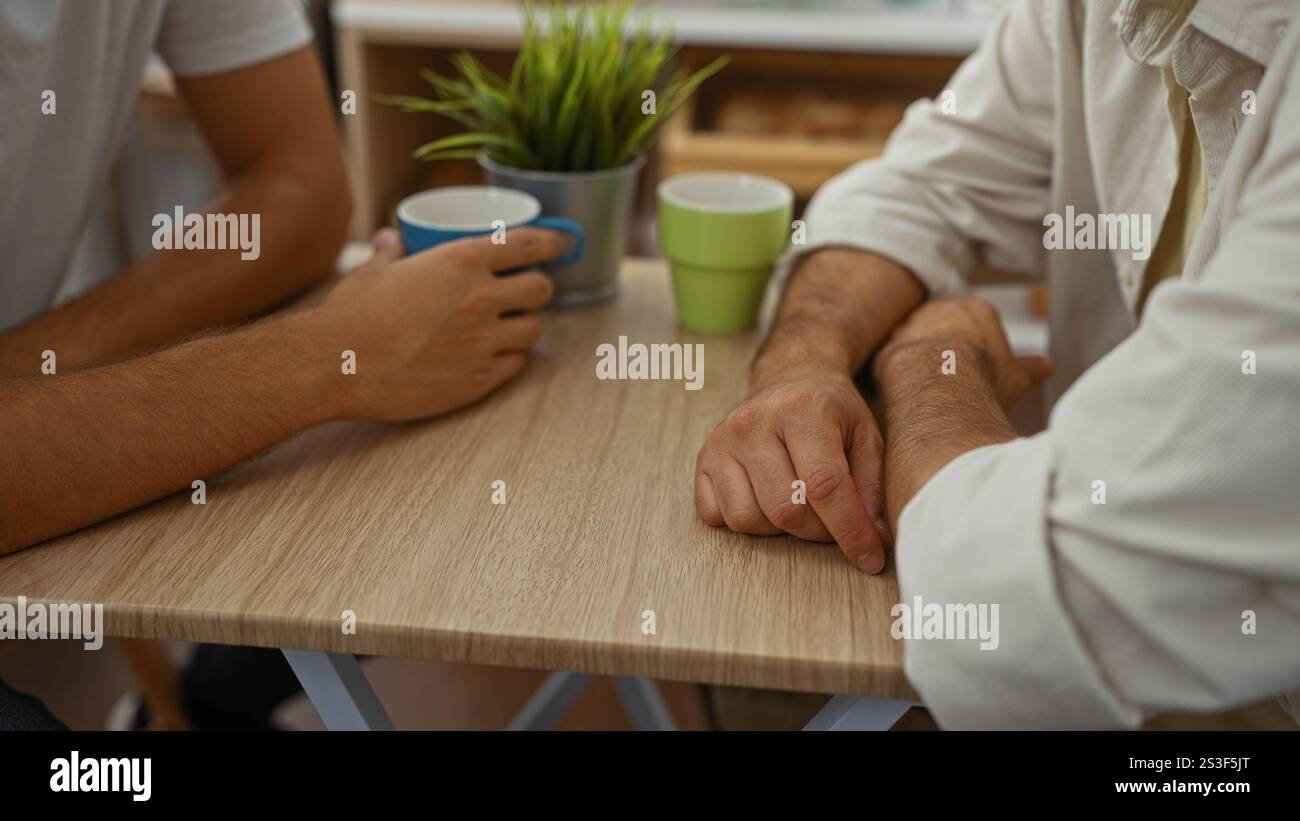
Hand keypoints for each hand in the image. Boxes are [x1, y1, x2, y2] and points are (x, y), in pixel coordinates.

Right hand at [320, 227, 561, 421]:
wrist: (338, 366)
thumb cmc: (352, 314)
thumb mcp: (374, 270)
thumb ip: (392, 251)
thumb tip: (392, 239)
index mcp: (461, 261)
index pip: (527, 244)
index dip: (552, 241)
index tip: (562, 243)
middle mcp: (482, 300)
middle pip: (541, 289)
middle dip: (537, 288)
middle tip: (524, 292)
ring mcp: (484, 342)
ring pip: (533, 330)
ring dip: (523, 325)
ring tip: (506, 327)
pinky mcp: (479, 380)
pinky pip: (516, 365)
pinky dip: (510, 358)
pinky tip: (493, 355)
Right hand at [694, 372, 888, 572]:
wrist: (789, 379)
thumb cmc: (831, 413)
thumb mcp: (865, 437)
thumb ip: (872, 487)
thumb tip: (875, 540)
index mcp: (801, 410)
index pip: (824, 486)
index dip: (849, 529)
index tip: (869, 558)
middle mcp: (754, 423)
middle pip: (785, 510)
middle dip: (817, 532)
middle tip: (833, 520)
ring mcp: (722, 441)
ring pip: (748, 519)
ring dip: (779, 529)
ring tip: (798, 505)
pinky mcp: (703, 459)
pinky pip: (718, 516)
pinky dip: (746, 522)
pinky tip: (765, 500)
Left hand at [873, 298, 1051, 409]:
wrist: (940, 390)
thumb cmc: (982, 381)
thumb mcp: (1018, 377)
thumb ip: (1032, 368)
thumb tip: (1046, 366)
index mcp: (977, 310)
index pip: (979, 322)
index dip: (980, 347)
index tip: (980, 367)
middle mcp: (941, 310)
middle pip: (945, 327)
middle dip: (948, 349)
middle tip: (954, 378)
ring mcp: (910, 325)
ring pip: (916, 339)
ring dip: (920, 359)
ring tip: (930, 388)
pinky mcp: (887, 346)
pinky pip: (892, 358)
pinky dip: (898, 373)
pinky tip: (906, 392)